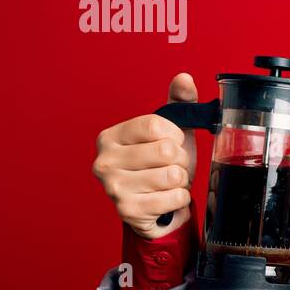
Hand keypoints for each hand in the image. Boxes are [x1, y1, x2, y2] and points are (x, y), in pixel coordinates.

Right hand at [92, 73, 198, 237]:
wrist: (156, 207)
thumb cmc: (161, 165)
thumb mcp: (171, 131)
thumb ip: (179, 103)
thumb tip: (184, 78)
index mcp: (111, 137)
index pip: (155, 125)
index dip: (175, 135)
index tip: (173, 142)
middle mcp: (105, 161)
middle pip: (165, 150)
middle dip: (181, 160)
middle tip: (172, 166)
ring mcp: (114, 188)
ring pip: (173, 175)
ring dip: (181, 181)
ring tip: (169, 183)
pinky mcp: (129, 211)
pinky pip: (175, 198)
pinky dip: (181, 199)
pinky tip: (167, 199)